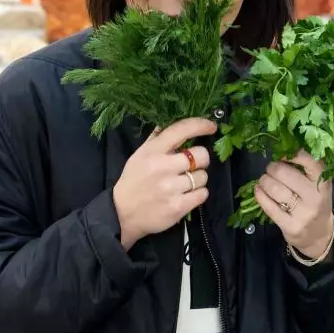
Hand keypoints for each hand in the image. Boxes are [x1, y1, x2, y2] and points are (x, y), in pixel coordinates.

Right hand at [113, 118, 216, 249]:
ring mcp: (171, 188)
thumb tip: (172, 119)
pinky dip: (198, 194)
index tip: (211, 126)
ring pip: (203, 176)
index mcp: (153, 151)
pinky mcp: (178, 207)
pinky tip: (187, 195)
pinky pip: (203, 194)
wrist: (122, 213)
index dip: (200, 125)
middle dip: (201, 159)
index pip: (181, 130)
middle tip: (192, 165)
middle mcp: (163, 167)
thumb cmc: (133, 180)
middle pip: (201, 155)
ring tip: (185, 183)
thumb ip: (157, 138)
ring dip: (198, 179)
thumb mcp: (140, 154)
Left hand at [254, 150, 333, 258]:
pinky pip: (268, 206)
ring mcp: (304, 214)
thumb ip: (305, 167)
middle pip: (284, 173)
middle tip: (271, 168)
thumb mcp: (318, 183)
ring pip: (274, 189)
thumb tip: (282, 148)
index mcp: (324, 182)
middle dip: (272, 167)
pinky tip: (259, 190)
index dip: (292, 153)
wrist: (319, 235)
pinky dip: (260, 195)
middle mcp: (315, 197)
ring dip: (264, 180)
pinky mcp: (291, 226)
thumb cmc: (314, 201)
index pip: (309, 160)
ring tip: (264, 180)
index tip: (284, 153)